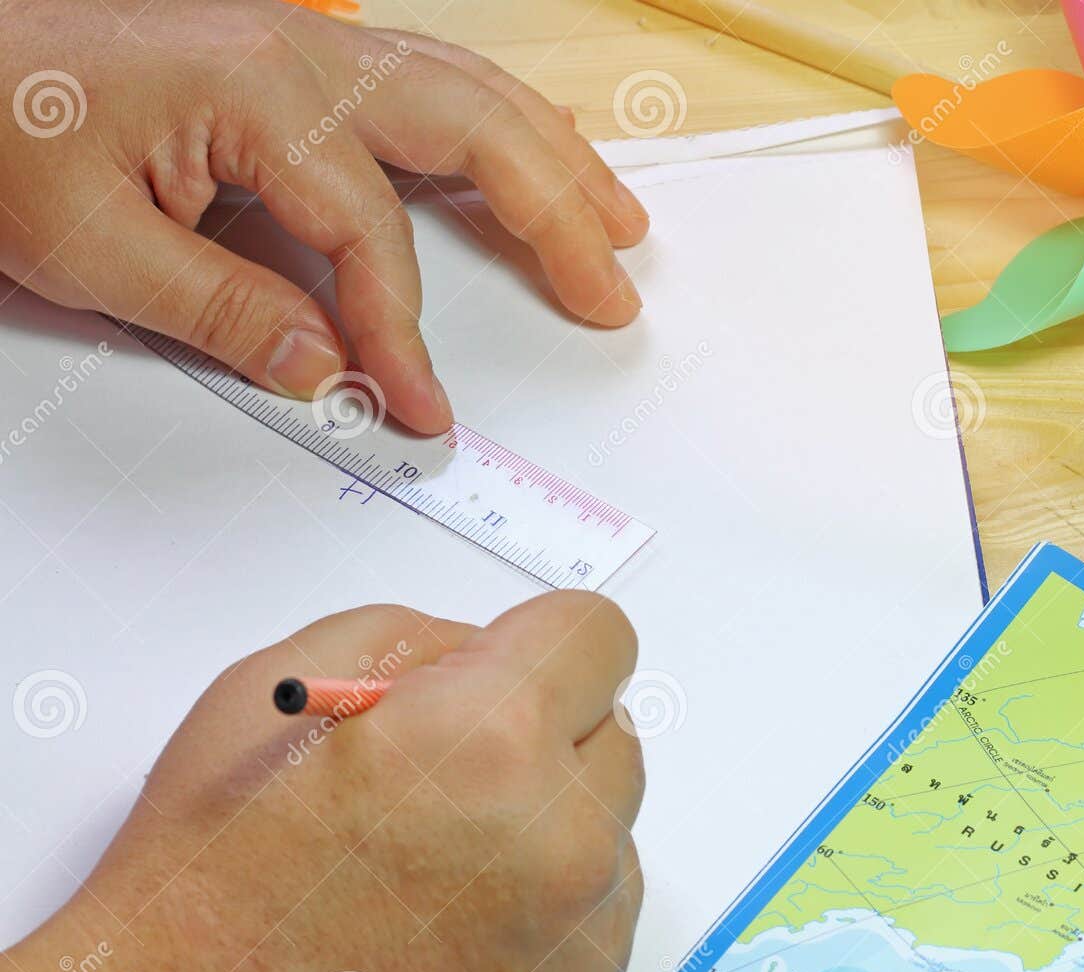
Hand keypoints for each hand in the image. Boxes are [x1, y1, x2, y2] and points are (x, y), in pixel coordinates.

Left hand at [0, 0, 648, 433]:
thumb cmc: (3, 120)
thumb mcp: (90, 244)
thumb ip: (221, 312)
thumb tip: (324, 368)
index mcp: (259, 96)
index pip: (368, 236)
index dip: (401, 334)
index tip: (418, 408)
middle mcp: (307, 57)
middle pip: (476, 130)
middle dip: (558, 216)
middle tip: (611, 293)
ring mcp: (313, 48)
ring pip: (476, 92)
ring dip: (557, 158)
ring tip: (619, 220)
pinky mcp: (305, 59)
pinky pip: (440, 80)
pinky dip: (508, 121)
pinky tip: (540, 147)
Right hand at [1, 594, 645, 971]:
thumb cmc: (210, 882)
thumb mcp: (285, 688)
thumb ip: (423, 643)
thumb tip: (495, 650)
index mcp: (489, 740)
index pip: (598, 635)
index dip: (541, 646)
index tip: (510, 669)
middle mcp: (560, 839)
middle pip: (613, 732)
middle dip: (545, 736)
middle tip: (449, 774)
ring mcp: (582, 934)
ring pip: (609, 827)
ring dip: (550, 824)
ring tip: (438, 863)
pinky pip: (600, 912)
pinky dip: (547, 905)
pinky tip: (454, 926)